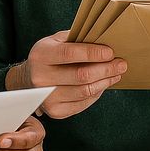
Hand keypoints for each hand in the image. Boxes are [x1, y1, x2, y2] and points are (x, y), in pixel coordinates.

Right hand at [7, 31, 125, 118]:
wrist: (28, 80)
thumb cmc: (48, 56)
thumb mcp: (56, 41)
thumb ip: (77, 38)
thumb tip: (105, 39)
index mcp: (41, 55)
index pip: (70, 54)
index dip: (93, 53)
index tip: (110, 52)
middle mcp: (41, 78)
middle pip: (81, 76)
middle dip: (106, 69)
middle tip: (121, 64)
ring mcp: (46, 98)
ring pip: (85, 91)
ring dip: (105, 82)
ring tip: (116, 74)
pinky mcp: (55, 111)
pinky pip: (83, 103)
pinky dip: (97, 93)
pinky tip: (103, 84)